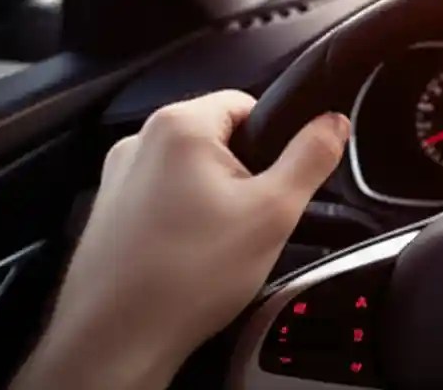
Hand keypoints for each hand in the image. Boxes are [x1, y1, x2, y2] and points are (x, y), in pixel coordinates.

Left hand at [13, 91, 348, 389]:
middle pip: (217, 138)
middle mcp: (140, 140)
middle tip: (251, 222)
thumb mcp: (274, 213)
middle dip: (243, 176)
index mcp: (180, 125)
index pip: (246, 103)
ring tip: (218, 246)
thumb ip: (310, 158)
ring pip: (189, 172)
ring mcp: (117, 176)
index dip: (274, 141)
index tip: (276, 184)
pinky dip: (182, 220)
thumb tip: (333, 122)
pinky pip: (162, 199)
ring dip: (212, 200)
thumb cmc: (190, 274)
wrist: (116, 339)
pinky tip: (189, 258)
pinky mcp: (108, 211)